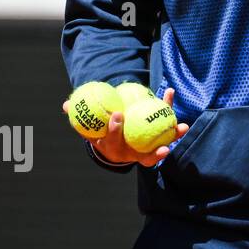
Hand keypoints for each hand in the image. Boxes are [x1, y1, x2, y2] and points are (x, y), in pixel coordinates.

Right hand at [62, 87, 189, 166]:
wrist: (116, 145)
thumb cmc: (101, 134)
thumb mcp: (89, 129)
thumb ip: (79, 119)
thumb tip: (66, 105)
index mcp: (114, 150)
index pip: (114, 143)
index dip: (115, 131)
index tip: (117, 115)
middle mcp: (133, 154)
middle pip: (145, 156)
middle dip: (153, 152)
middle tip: (163, 145)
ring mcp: (148, 149)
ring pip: (161, 146)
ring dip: (172, 138)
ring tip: (182, 127)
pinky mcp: (159, 140)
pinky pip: (166, 128)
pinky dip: (170, 114)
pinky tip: (169, 92)